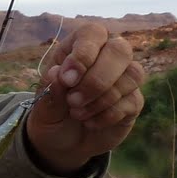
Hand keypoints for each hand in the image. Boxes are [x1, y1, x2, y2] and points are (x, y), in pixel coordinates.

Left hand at [25, 22, 144, 172]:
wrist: (62, 144)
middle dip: (97, 79)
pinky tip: (90, 122)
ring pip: (132, 74)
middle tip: (73, 101)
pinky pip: (132, 100)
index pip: (93, 33)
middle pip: (120, 50)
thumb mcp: (42, 106)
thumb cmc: (52, 116)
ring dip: (102, 99)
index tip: (67, 80)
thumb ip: (50, 89)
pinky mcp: (133, 100)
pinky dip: (108, 115)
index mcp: (79, 48)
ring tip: (77, 114)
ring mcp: (123, 78)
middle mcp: (106, 57)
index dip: (83, 54)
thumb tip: (58, 74)